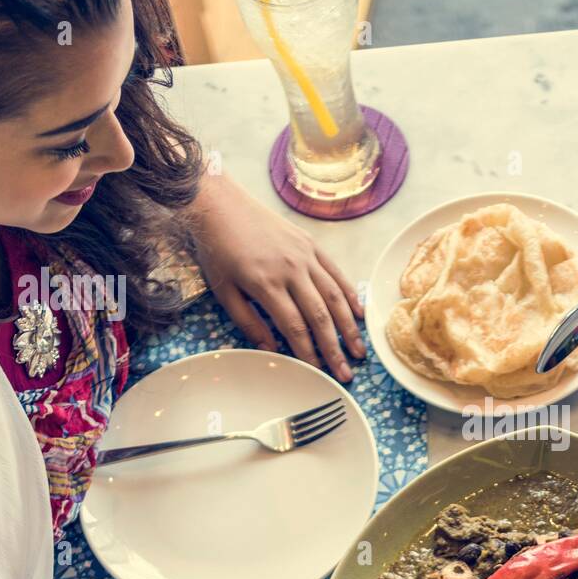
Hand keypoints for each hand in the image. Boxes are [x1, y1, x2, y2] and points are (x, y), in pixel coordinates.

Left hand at [189, 176, 365, 382]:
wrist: (220, 205)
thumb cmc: (218, 250)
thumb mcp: (223, 291)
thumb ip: (248, 322)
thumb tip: (271, 349)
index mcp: (266, 284)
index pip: (294, 327)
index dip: (308, 352)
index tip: (318, 371)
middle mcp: (291, 270)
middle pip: (320, 316)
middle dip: (335, 348)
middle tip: (347, 373)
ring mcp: (304, 256)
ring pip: (334, 297)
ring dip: (349, 327)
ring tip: (359, 350)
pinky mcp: (311, 245)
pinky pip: (336, 273)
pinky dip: (350, 295)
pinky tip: (358, 315)